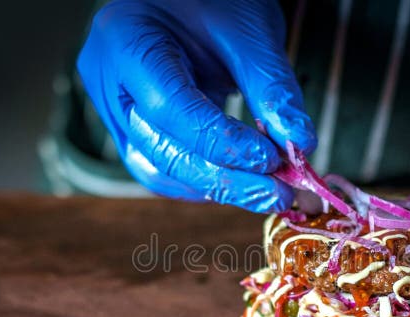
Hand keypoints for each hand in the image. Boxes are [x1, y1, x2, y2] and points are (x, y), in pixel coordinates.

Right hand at [77, 0, 316, 211]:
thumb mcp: (248, 31)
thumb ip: (272, 88)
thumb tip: (300, 144)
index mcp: (126, 41)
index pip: (172, 109)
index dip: (224, 143)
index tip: (274, 160)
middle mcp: (109, 82)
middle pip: (163, 150)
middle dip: (226, 179)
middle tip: (280, 193)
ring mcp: (115, 110)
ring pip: (160, 168)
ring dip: (217, 188)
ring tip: (267, 193)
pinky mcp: (132, 128)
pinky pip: (162, 166)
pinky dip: (202, 180)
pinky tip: (241, 184)